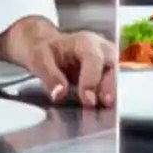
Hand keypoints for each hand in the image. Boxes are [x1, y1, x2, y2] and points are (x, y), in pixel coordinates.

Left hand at [0, 17, 115, 107]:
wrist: (48, 47)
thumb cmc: (45, 50)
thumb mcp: (38, 59)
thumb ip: (50, 76)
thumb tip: (60, 93)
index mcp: (84, 41)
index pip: (94, 58)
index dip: (92, 80)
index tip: (88, 100)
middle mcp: (101, 49)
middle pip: (111, 67)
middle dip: (107, 88)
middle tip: (100, 106)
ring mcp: (107, 60)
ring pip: (114, 78)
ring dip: (108, 94)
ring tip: (101, 111)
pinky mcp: (107, 73)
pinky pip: (111, 85)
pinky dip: (105, 97)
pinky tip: (99, 110)